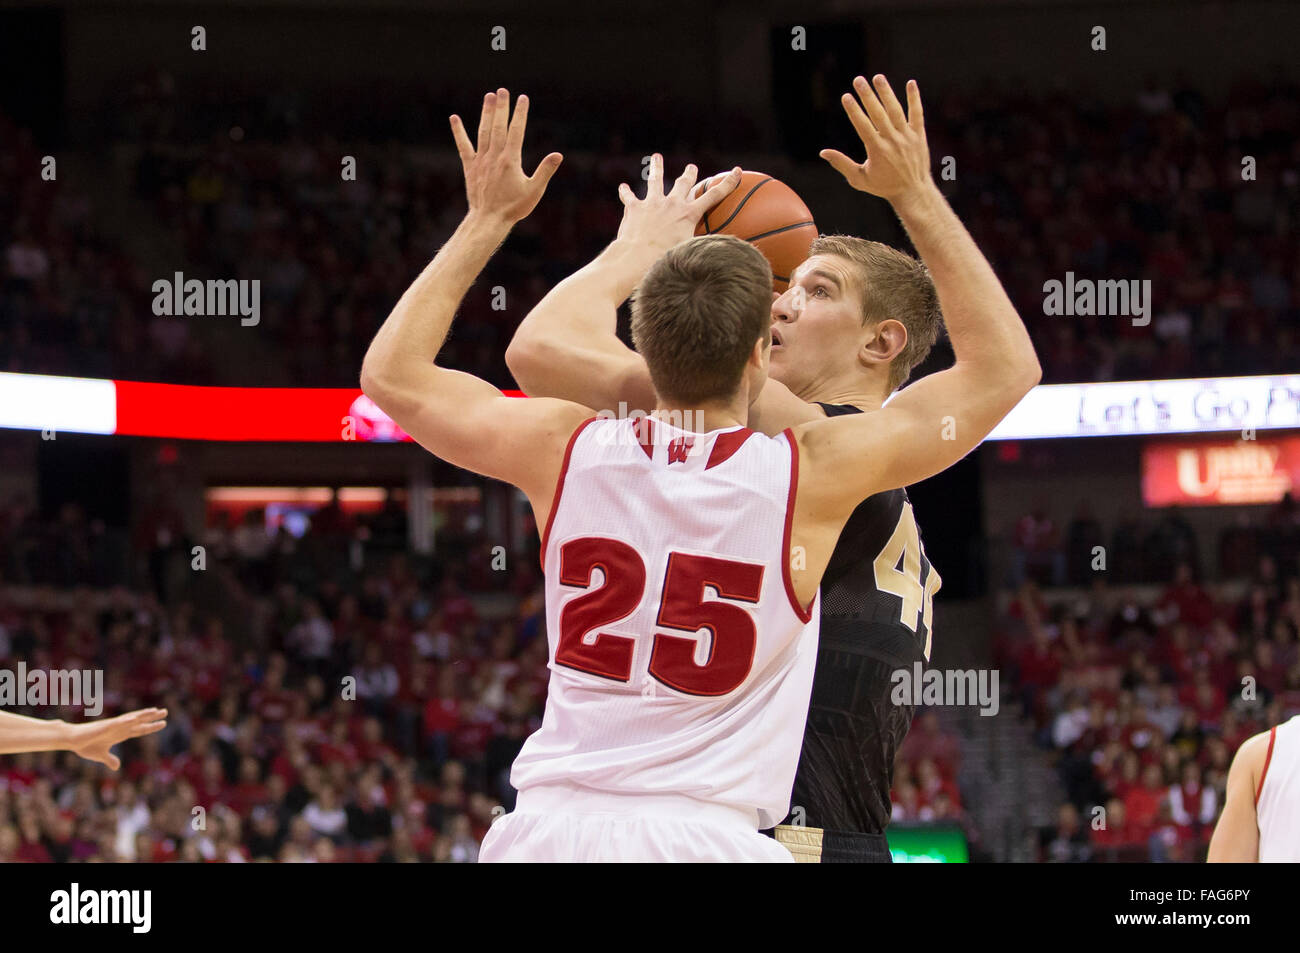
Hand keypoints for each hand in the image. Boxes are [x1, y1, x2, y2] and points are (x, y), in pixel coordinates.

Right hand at [67, 707, 167, 769]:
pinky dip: (126, 721)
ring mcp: (112, 726)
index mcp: (119, 734)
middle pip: (139, 721)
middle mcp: (119, 728)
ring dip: (143, 715)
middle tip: (165, 712)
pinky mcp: (104, 726)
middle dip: (152, 717)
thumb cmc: (85, 746)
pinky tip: (135, 718)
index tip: (163, 723)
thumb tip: (117, 767)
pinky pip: (117, 723)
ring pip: (131, 719)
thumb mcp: (101, 756)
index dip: (150, 727)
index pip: (139, 730)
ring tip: (155, 711)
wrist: (71, 740)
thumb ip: (110, 760)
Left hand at [450, 88, 562, 224]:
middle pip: (499, 126)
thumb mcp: (534, 191)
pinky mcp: (470, 167)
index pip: (516, 131)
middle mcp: (494, 156)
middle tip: (503, 90)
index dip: (520, 113)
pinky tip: (454, 118)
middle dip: (502, 107)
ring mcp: (481, 160)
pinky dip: (459, 132)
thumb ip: (545, 171)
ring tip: (489, 96)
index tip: (522, 98)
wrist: (488, 220)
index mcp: (511, 160)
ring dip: (486, 113)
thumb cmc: (514, 207)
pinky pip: (464, 146)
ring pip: (483, 132)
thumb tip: (558, 155)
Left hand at [615, 156, 741, 251]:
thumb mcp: (689, 251)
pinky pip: (629, 196)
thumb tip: (719, 250)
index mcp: (689, 213)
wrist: (638, 256)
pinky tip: (623, 187)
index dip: (728, 183)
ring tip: (656, 157)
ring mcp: (652, 203)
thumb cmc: (665, 258)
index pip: (714, 195)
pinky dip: (626, 192)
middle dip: (688, 174)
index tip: (737, 171)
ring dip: (657, 167)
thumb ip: (702, 245)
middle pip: (683, 183)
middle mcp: (672, 203)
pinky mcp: (634, 207)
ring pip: (655, 180)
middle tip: (691, 167)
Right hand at [820, 75, 931, 203]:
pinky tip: (910, 83)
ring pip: (896, 110)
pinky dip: (914, 98)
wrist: (913, 191)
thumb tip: (823, 152)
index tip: (846, 96)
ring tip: (878, 77)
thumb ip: (842, 164)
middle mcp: (892, 140)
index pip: (862, 126)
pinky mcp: (919, 135)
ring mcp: (907, 136)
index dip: (853, 110)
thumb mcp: (859, 178)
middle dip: (867, 96)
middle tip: (858, 80)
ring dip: (886, 93)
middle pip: (878, 113)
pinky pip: (917, 113)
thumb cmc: (883, 186)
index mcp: (877, 150)